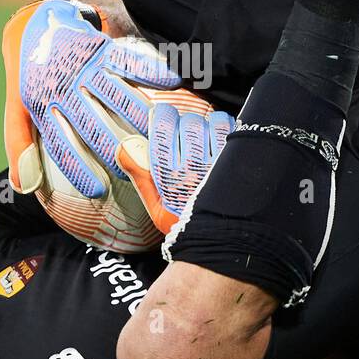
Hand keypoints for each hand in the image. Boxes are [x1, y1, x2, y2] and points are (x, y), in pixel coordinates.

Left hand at [2, 0, 181, 198]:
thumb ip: (18, 143)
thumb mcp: (17, 107)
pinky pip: (129, 63)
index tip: (97, 191)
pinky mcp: (100, 48)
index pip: (61, 144)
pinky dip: (152, 72)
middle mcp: (65, 87)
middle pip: (94, 125)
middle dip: (117, 150)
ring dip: (141, 117)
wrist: (35, 24)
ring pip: (118, 97)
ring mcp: (84, 67)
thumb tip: (22, 187)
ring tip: (160, 135)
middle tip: (138, 168)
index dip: (78, 168)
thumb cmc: (30, 74)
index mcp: (42, 104)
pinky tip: (174, 82)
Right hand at [117, 98, 234, 234]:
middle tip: (185, 132)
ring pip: (211, 123)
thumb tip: (122, 147)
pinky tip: (220, 138)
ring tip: (204, 135)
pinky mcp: (236, 164)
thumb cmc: (185, 224)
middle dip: (185, 122)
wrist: (219, 243)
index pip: (162, 126)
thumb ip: (139, 174)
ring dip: (207, 124)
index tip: (163, 116)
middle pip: (188, 122)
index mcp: (170, 176)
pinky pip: (231, 132)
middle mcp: (194, 168)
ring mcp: (218, 165)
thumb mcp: (156, 206)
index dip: (162, 115)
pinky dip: (225, 129)